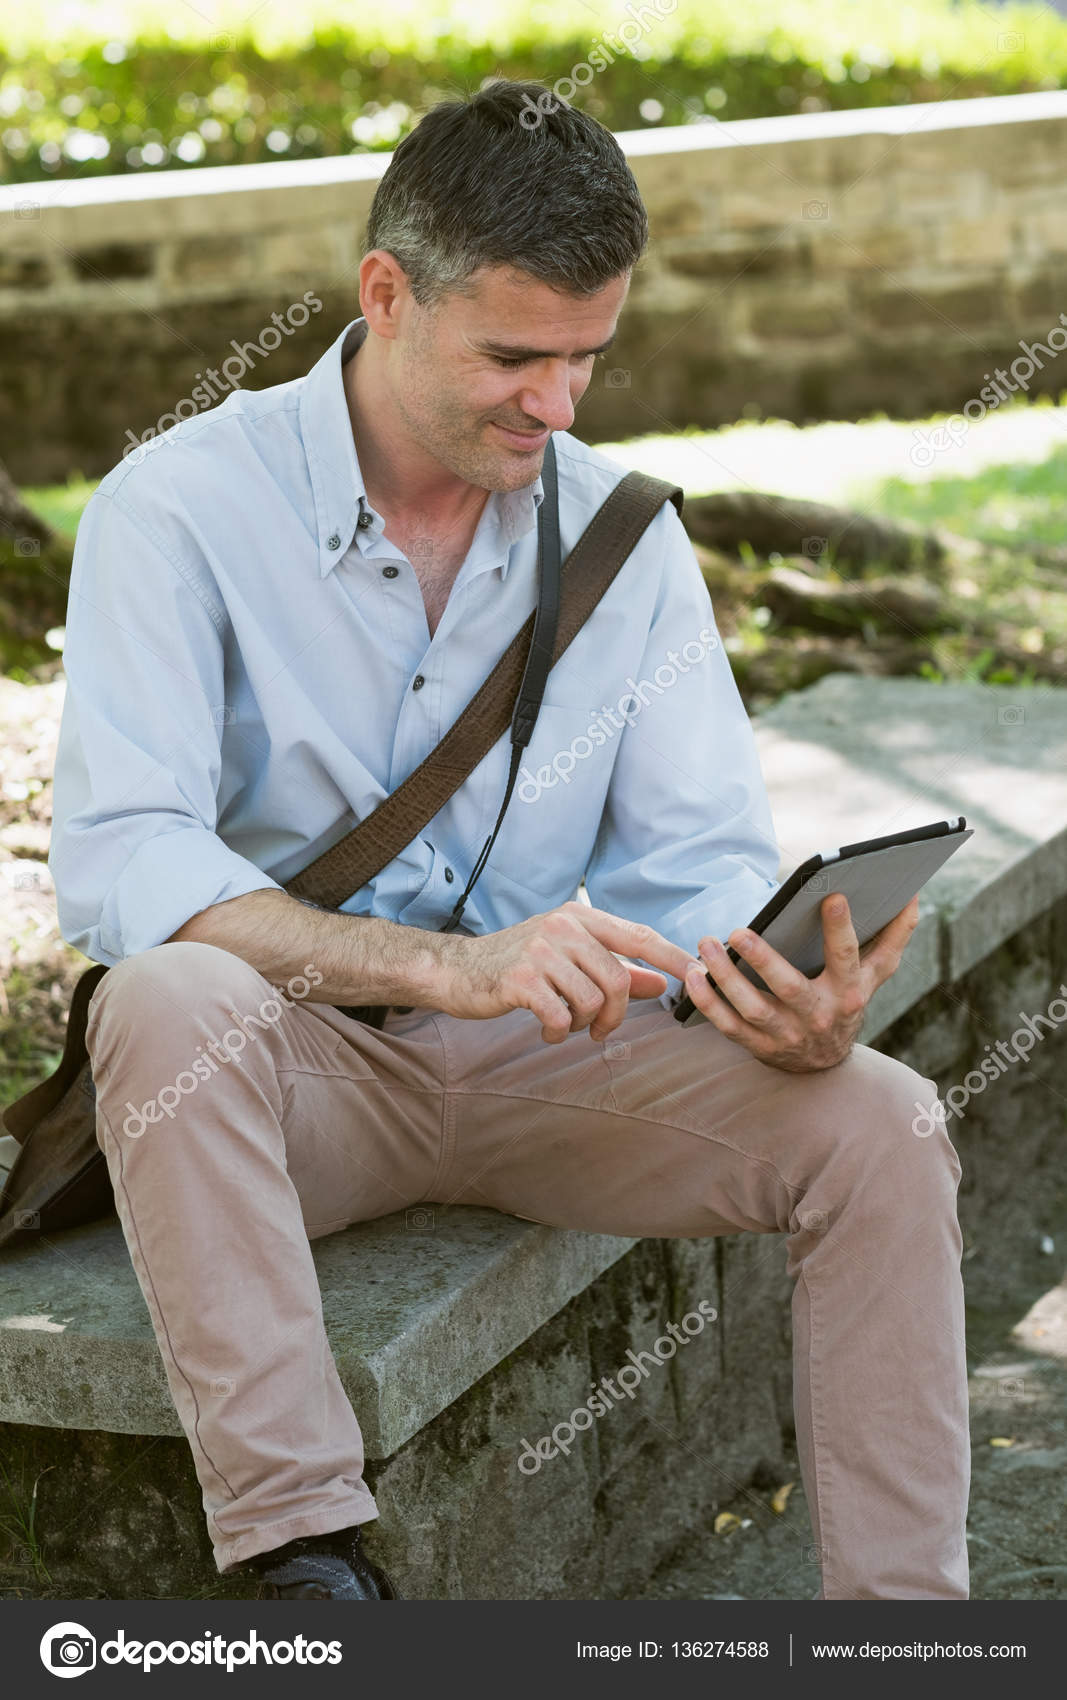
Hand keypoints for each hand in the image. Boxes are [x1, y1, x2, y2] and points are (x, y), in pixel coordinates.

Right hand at [438, 900, 699, 1043]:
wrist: (458, 970)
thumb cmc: (520, 965)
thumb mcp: (570, 959)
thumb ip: (617, 970)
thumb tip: (663, 984)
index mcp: (581, 917)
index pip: (638, 935)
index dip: (672, 956)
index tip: (699, 973)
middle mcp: (564, 926)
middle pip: (617, 979)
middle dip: (615, 1016)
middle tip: (598, 1032)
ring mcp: (541, 950)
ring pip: (591, 1001)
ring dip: (582, 1025)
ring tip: (563, 1026)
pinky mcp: (521, 978)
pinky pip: (560, 1016)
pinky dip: (557, 1033)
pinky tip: (545, 1031)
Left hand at [682, 892, 919, 1072]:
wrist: (825, 1064)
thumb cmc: (846, 1003)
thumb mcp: (874, 975)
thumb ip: (894, 936)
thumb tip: (914, 896)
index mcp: (848, 992)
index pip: (846, 957)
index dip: (841, 929)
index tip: (833, 896)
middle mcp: (817, 1015)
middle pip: (789, 987)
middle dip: (763, 960)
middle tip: (739, 932)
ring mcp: (785, 1034)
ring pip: (751, 1007)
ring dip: (725, 977)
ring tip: (706, 945)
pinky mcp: (757, 1045)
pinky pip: (727, 1025)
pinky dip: (708, 1001)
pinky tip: (693, 975)